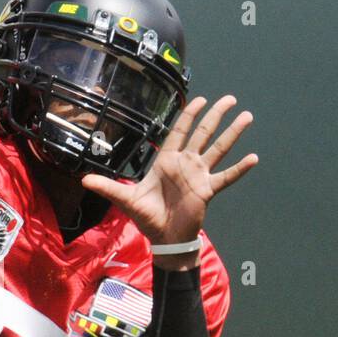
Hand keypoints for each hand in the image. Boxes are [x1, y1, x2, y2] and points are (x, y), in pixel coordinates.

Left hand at [81, 95, 257, 252]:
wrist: (163, 238)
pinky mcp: (208, 190)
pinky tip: (254, 158)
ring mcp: (199, 176)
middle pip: (203, 134)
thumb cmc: (147, 216)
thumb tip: (83, 180)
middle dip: (215, 116)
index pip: (179, 131)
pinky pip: (226, 177)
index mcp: (167, 161)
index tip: (201, 100)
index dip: (189, 115)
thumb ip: (107, 187)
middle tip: (229, 98)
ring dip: (232, 133)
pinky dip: (240, 169)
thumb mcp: (125, 198)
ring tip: (247, 116)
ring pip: (218, 149)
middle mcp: (185, 164)